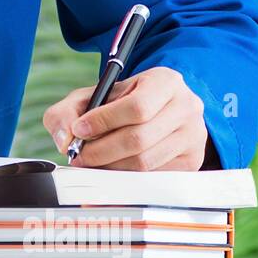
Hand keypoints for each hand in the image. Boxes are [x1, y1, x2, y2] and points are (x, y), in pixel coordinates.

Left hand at [42, 66, 208, 170]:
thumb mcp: (93, 96)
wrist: (155, 111)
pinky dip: (126, 175)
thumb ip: (67, 111)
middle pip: (139, 139)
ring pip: (145, 161)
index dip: (104, 121)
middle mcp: (187, 107)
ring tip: (90, 161)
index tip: (78, 130)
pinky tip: (111, 167)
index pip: (137, 107)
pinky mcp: (192, 161)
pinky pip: (153, 176)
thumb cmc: (122, 102)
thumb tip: (64, 138)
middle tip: (78, 154)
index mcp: (166, 81)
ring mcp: (193, 136)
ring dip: (110, 166)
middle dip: (101, 150)